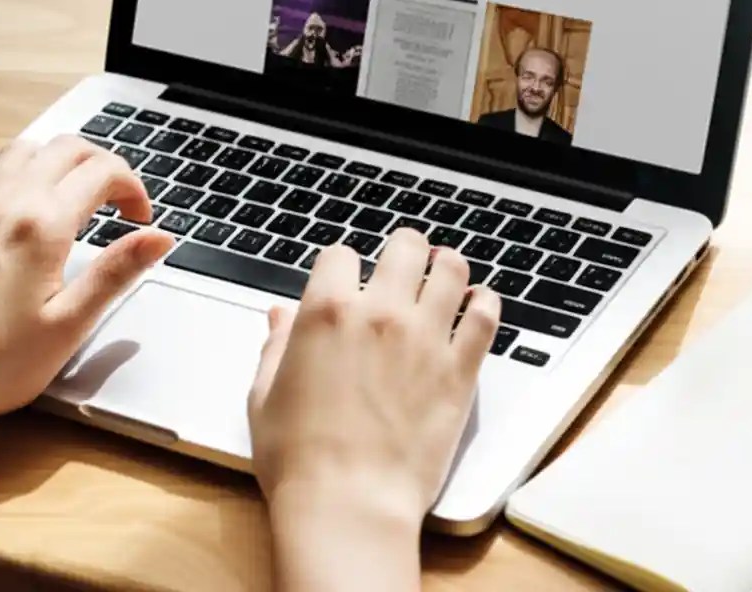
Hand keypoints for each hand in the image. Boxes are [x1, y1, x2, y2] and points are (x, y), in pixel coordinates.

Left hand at [0, 136, 173, 435]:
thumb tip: (160, 239)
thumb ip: (116, 272)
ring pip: (27, 149)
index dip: (134, 188)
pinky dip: (22, 169)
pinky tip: (34, 196)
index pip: (101, 173)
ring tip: (85, 194)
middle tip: (123, 206)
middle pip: (67, 148)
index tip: (143, 220)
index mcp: (40, 230)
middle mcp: (6, 209)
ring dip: (64, 160)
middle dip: (106, 166)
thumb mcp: (72, 323)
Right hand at [249, 230, 499, 590]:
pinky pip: (486, 316)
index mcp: (326, 313)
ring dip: (448, 267)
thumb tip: (281, 316)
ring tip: (445, 274)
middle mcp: (380, 314)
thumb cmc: (300, 460)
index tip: (348, 277)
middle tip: (406, 262)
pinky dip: (485, 302)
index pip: (339, 255)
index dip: (342, 265)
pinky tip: (478, 304)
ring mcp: (425, 338)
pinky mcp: (460, 369)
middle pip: (406, 247)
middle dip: (405, 250)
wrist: (349, 503)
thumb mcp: (265, 397)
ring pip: (452, 271)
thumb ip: (277, 347)